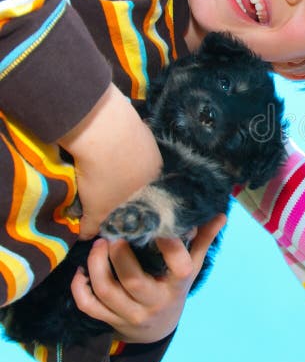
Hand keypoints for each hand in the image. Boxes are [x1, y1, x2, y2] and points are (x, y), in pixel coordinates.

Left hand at [58, 83, 161, 239]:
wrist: (105, 132)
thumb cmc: (103, 177)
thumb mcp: (96, 209)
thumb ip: (92, 227)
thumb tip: (86, 234)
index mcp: (154, 191)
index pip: (142, 206)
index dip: (126, 210)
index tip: (110, 208)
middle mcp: (160, 170)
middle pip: (141, 184)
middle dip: (125, 188)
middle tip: (102, 187)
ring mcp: (153, 146)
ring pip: (137, 162)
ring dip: (122, 166)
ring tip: (101, 165)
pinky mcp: (142, 128)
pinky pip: (131, 143)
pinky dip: (119, 146)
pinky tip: (104, 147)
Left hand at [70, 214, 225, 343]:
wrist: (158, 330)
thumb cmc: (174, 289)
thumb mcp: (192, 267)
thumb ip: (202, 240)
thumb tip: (221, 213)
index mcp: (178, 285)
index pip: (179, 266)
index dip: (169, 244)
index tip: (155, 222)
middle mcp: (156, 301)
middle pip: (133, 279)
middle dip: (118, 253)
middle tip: (113, 233)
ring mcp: (131, 314)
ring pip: (107, 291)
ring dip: (97, 265)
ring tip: (98, 245)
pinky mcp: (111, 321)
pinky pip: (89, 306)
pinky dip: (80, 288)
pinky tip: (81, 271)